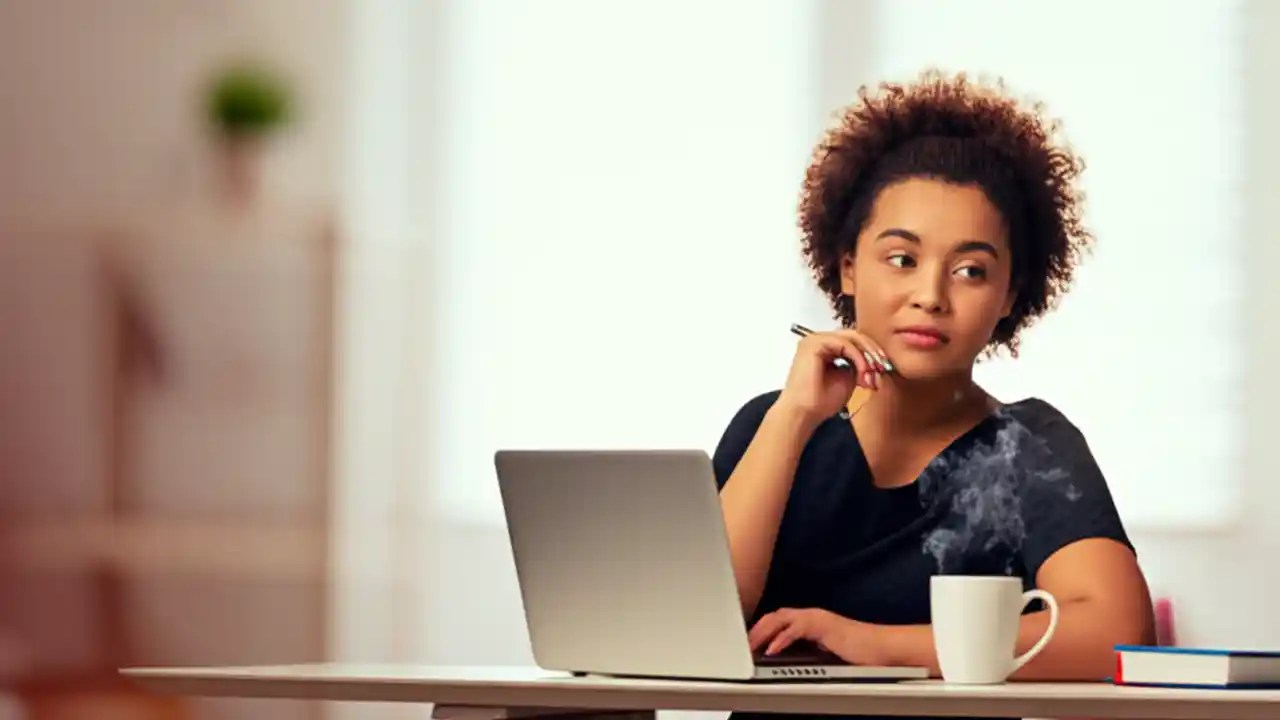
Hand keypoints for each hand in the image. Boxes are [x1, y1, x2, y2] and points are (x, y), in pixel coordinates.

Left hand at [748, 608, 884, 664]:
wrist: (881, 649)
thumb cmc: (858, 652)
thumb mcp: (826, 652)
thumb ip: (809, 650)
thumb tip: (790, 657)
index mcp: (810, 621)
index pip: (778, 620)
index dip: (761, 629)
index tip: (748, 642)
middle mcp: (811, 615)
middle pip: (774, 616)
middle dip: (756, 630)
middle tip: (742, 645)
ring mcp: (817, 618)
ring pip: (781, 618)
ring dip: (763, 632)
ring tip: (750, 646)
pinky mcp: (823, 626)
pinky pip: (796, 629)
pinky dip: (781, 639)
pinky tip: (772, 650)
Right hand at [776, 328, 890, 423]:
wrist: (804, 412)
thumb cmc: (821, 401)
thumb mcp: (848, 379)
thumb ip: (859, 367)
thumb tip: (876, 363)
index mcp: (825, 348)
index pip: (853, 341)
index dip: (871, 353)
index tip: (884, 368)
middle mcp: (819, 341)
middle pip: (854, 336)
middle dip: (872, 351)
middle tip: (883, 366)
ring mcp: (815, 340)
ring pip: (850, 337)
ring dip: (866, 353)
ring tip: (874, 370)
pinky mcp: (814, 344)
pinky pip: (843, 343)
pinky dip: (857, 356)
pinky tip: (863, 370)